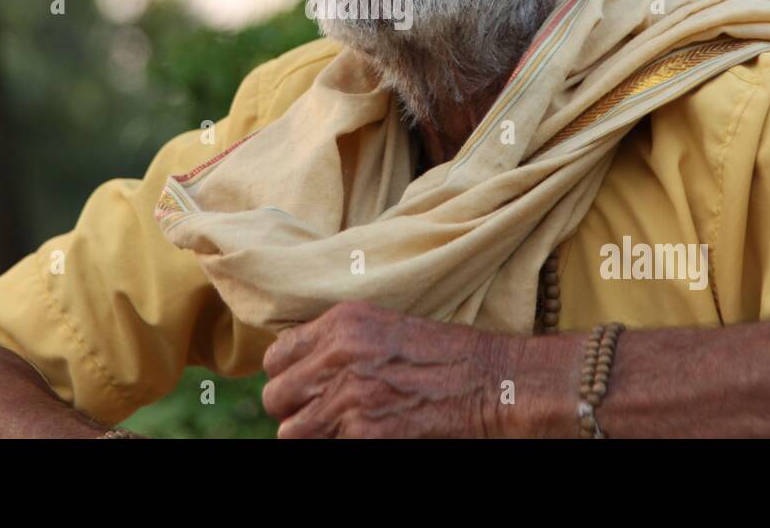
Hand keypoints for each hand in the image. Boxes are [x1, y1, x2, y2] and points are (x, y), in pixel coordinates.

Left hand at [261, 300, 578, 437]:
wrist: (493, 383)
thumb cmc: (447, 356)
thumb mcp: (385, 328)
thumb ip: (339, 343)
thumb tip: (302, 371)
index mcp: (342, 322)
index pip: (276, 356)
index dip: (288, 377)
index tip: (305, 389)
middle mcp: (338, 355)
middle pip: (276, 397)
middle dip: (295, 410)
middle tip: (322, 415)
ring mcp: (349, 397)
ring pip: (292, 432)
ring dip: (313, 435)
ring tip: (344, 429)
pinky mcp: (364, 434)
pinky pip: (322, 448)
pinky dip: (338, 446)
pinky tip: (367, 436)